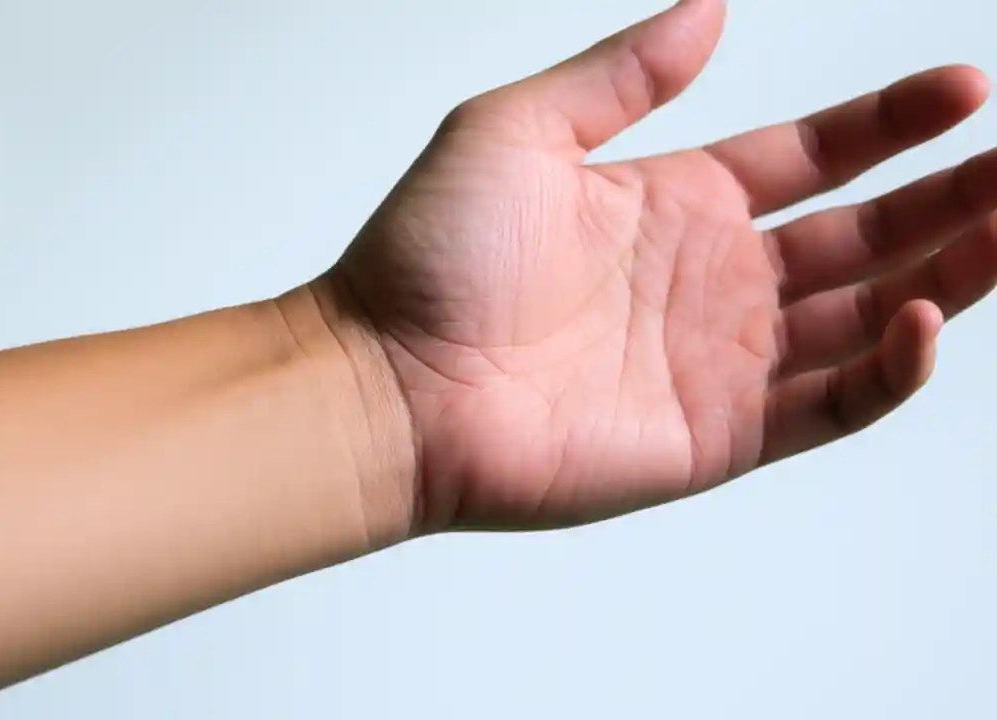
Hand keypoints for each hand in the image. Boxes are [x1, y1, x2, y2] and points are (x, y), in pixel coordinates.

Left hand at [331, 0, 996, 530]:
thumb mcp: (521, 127)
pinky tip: (926, 315)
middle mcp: (709, 280)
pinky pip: (828, 404)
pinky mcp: (715, 436)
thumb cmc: (430, 256)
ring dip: (949, 273)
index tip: (963, 88)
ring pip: (867, 316)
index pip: (810, 158)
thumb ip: (620, 74)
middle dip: (950, 198)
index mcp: (673, 201)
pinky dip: (890, 369)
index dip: (887, 124)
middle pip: (862, 236)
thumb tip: (708, 10)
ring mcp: (718, 361)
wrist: (389, 379)